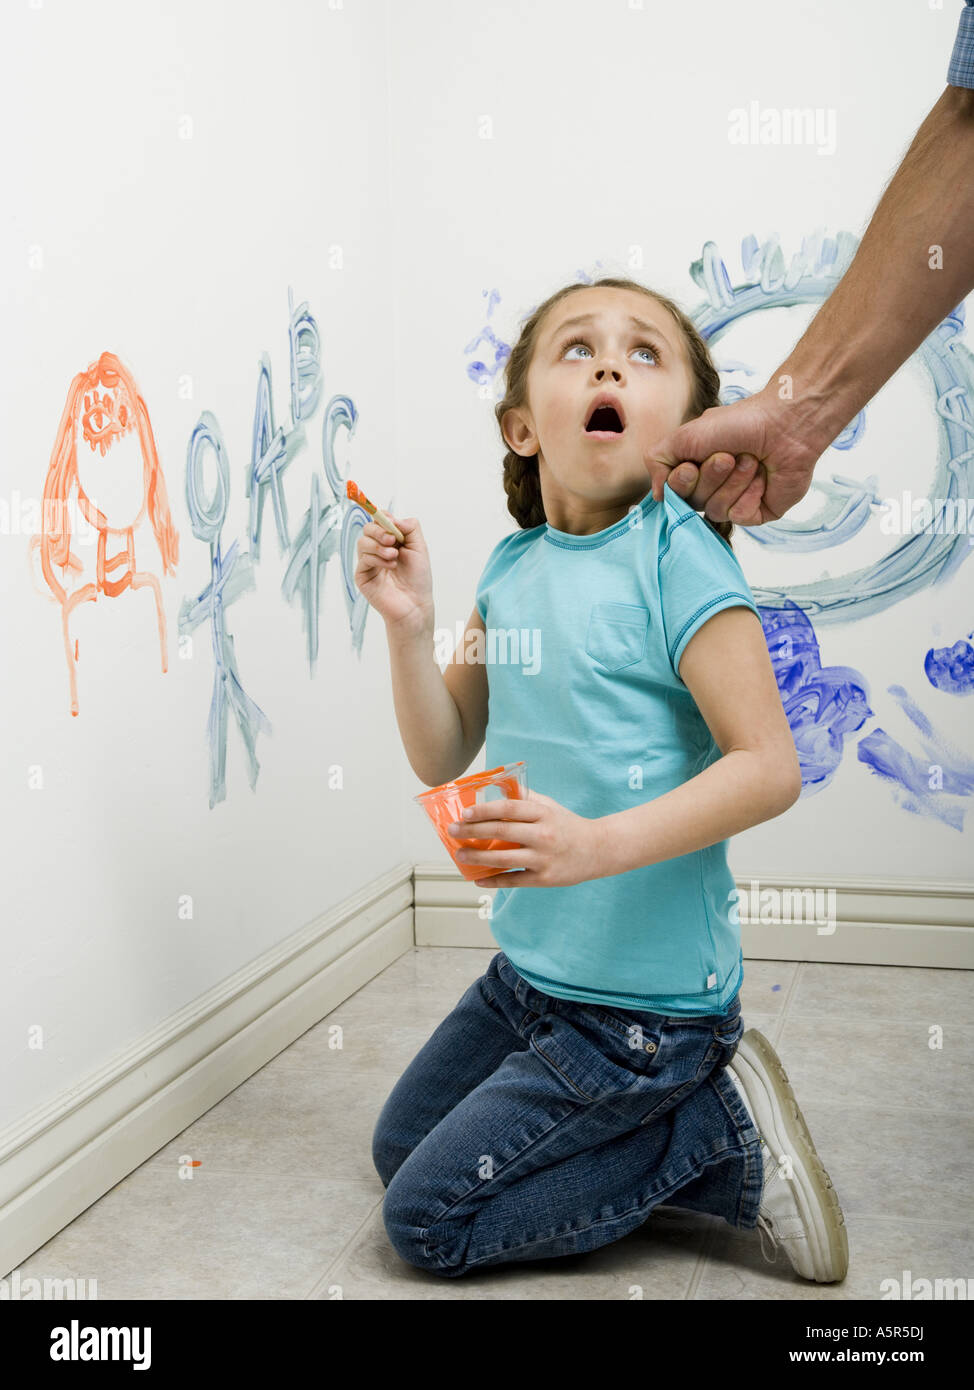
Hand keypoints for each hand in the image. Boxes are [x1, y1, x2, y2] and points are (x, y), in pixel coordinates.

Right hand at [353, 515, 434, 633]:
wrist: (415, 604)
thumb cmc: (418, 579)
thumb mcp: (420, 547)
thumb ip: (410, 528)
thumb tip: (393, 518)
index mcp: (390, 541)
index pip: (379, 521)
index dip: (382, 517)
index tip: (391, 522)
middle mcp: (377, 549)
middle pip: (367, 529)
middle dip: (379, 530)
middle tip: (392, 540)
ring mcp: (368, 562)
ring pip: (362, 542)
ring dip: (379, 546)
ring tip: (394, 556)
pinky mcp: (362, 575)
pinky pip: (363, 559)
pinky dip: (377, 559)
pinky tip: (390, 566)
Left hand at [447, 788, 606, 887]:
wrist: (598, 850)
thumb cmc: (568, 825)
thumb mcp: (550, 806)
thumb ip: (525, 798)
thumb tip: (497, 787)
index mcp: (542, 813)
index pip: (508, 808)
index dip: (483, 810)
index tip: (464, 812)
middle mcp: (542, 835)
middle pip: (501, 831)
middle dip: (472, 831)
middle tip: (453, 831)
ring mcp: (543, 858)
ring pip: (503, 858)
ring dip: (477, 856)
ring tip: (460, 854)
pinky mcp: (544, 878)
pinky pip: (514, 880)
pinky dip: (494, 880)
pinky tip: (478, 878)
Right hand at [644, 390, 823, 525]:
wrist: (785, 423)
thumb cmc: (740, 422)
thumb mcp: (685, 434)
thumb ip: (658, 460)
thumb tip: (658, 495)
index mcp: (695, 468)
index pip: (674, 492)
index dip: (681, 482)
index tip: (691, 466)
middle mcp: (713, 486)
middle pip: (693, 502)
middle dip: (710, 478)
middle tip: (728, 456)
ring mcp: (735, 500)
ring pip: (716, 510)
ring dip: (732, 483)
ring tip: (750, 460)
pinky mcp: (757, 511)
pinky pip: (739, 516)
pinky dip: (749, 494)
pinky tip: (762, 477)